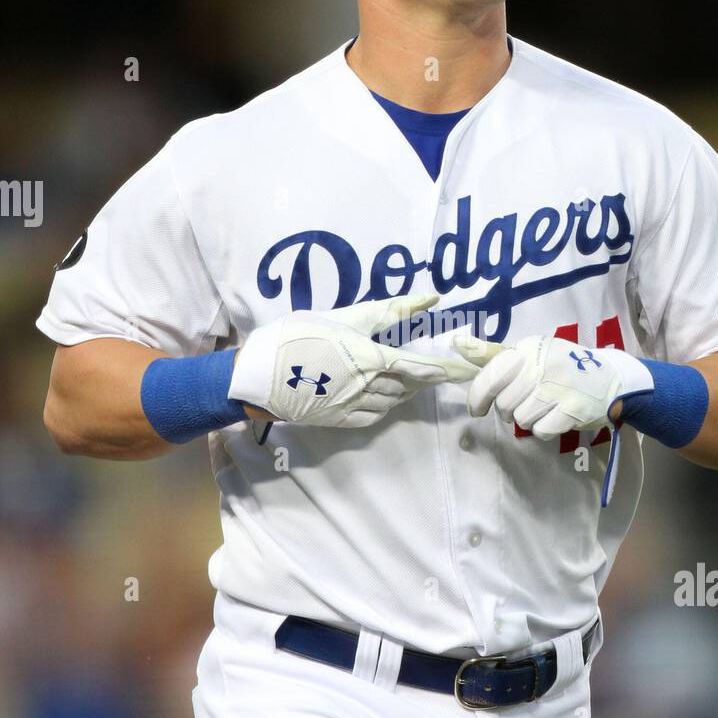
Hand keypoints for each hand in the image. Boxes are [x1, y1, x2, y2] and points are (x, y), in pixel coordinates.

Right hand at [229, 292, 477, 428]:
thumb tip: (429, 299)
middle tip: (431, 372)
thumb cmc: (297, 336)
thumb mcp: (341, 316)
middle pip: (405, 385)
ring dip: (402, 391)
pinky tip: (383, 397)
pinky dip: (383, 406)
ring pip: (390, 401)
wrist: (257, 373)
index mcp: (366, 357)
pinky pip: (373, 417)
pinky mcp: (338, 419)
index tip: (460, 371)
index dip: (440, 369)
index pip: (414, 365)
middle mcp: (364, 385)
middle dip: (420, 378)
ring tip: (406, 381)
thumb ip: (385, 311)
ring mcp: (351, 405)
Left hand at [453, 333, 652, 439]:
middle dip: (510, 410)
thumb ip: (494, 354)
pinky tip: (556, 417)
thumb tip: (458, 344)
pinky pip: (540, 431)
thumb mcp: (531, 354)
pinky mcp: (572, 410)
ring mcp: (558, 388)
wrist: (611, 379)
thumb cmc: (562, 367)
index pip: (490, 376)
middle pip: (504, 404)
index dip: (478, 397)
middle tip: (526, 404)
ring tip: (544, 408)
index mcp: (528, 349)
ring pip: (520, 420)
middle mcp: (542, 365)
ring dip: (529, 420)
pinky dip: (545, 430)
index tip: (477, 409)